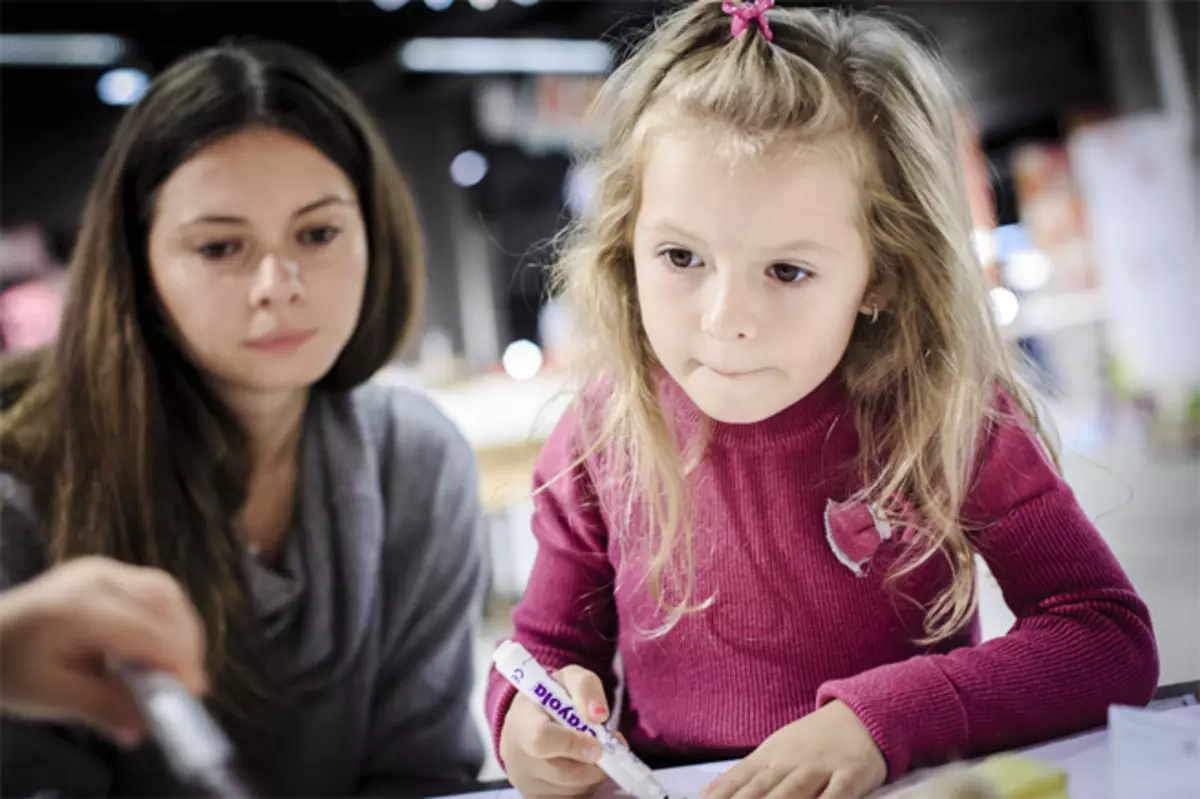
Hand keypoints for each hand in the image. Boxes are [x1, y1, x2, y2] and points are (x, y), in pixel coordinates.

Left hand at [0, 557, 207, 744]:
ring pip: (164, 589)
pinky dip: (168, 617)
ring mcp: (102, 568)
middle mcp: (95, 577)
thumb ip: (101, 708)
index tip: (193, 692)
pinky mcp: (106, 571)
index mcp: (76, 608)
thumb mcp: (50, 696)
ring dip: (182, 627)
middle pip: (163, 598)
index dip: (175, 658)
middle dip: (186, 641)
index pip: (143, 628)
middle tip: (191, 683)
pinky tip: (165, 647)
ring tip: (181, 666)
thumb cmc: (10, 668)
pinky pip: (153, 588)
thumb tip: (143, 728)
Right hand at [499, 665, 609, 798]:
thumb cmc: (553, 698)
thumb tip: (599, 715)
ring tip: (591, 753)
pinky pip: (572, 798)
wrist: (533, 720)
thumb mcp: (568, 679)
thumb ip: (586, 687)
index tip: (597, 745)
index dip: (572, 744)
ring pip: (572, 789)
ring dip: (592, 773)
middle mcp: (516, 756)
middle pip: (563, 774)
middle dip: (593, 764)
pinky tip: (581, 767)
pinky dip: (585, 786)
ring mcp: (525, 783)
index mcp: (520, 720)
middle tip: (605, 750)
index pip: (541, 739)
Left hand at [701, 701, 886, 798]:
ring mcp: (820, 767)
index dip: (721, 796)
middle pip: (761, 789)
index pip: (738, 780)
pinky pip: (837, 795)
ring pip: (793, 791)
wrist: (862, 715)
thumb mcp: (774, 751)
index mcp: (769, 756)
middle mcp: (791, 761)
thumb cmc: (814, 741)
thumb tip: (706, 791)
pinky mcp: (850, 774)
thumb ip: (742, 775)